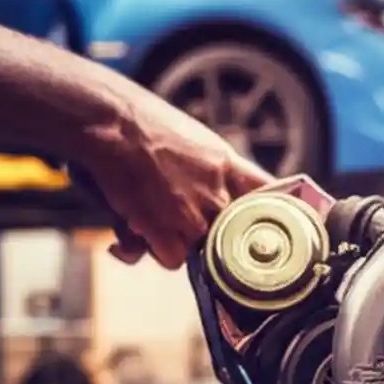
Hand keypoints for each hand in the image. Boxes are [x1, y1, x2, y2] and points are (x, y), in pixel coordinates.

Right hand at [78, 94, 273, 269]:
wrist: (113, 123)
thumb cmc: (141, 124)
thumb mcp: (190, 139)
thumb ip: (202, 172)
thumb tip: (199, 199)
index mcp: (227, 164)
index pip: (269, 194)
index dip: (270, 209)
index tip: (265, 219)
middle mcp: (218, 193)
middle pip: (232, 231)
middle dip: (210, 232)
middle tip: (180, 217)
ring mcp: (195, 216)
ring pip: (199, 250)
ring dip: (177, 241)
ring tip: (152, 220)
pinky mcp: (168, 233)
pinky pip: (172, 260)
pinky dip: (154, 250)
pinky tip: (139, 232)